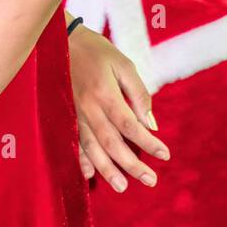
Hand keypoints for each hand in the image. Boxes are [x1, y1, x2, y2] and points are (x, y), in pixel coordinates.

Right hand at [67, 25, 169, 190]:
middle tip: (150, 180)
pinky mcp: (66, 115)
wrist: (62, 40)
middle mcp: (88, 108)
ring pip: (92, 148)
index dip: (148, 142)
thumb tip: (150, 123)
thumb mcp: (123, 63)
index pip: (130, 125)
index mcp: (105, 93)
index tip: (165, 155)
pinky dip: (81, 160)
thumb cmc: (97, 50)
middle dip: (132, 164)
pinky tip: (89, 175)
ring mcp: (74, 113)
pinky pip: (74, 142)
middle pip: (112, 143)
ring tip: (122, 186)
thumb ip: (138, 92)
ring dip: (107, 169)